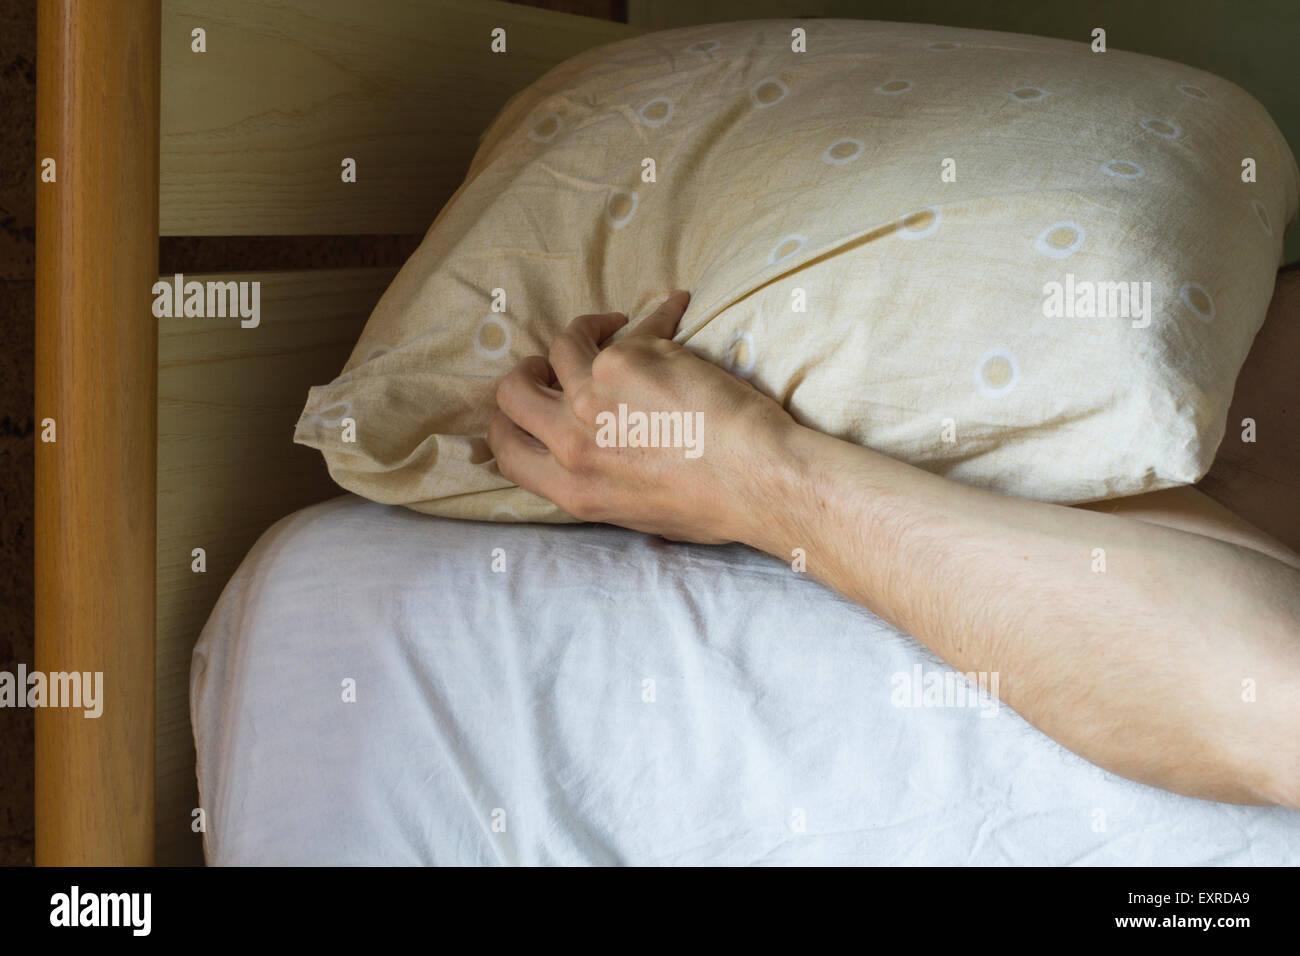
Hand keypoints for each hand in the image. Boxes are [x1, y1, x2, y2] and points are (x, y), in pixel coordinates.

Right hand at [487, 290, 795, 542]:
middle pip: (514, 391)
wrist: (757, 478)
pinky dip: (656, 313)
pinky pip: (632, 323)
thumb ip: (605, 486)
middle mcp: (573, 444)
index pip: (507, 451)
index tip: (530, 404)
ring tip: (611, 326)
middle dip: (529, 370)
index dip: (509, 422)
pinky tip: (676, 306)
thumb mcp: (642, 517)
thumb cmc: (718, 507)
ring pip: (561, 345)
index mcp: (573, 490)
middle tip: (555, 363)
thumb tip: (600, 461)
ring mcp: (593, 398)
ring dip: (583, 330)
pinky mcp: (627, 359)